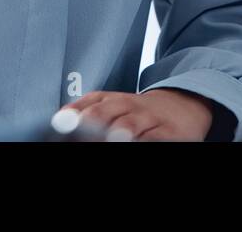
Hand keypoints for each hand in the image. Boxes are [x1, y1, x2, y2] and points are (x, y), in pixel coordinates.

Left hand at [61, 88, 218, 140]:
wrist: (182, 105)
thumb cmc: (139, 110)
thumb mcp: (114, 103)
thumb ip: (87, 108)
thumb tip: (59, 117)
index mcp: (112, 100)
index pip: (90, 103)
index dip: (76, 113)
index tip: (62, 123)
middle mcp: (129, 107)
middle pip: (107, 112)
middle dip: (93, 122)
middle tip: (82, 132)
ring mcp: (148, 119)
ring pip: (130, 124)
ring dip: (119, 130)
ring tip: (112, 137)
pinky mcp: (168, 132)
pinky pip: (156, 137)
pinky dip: (147, 139)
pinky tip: (138, 142)